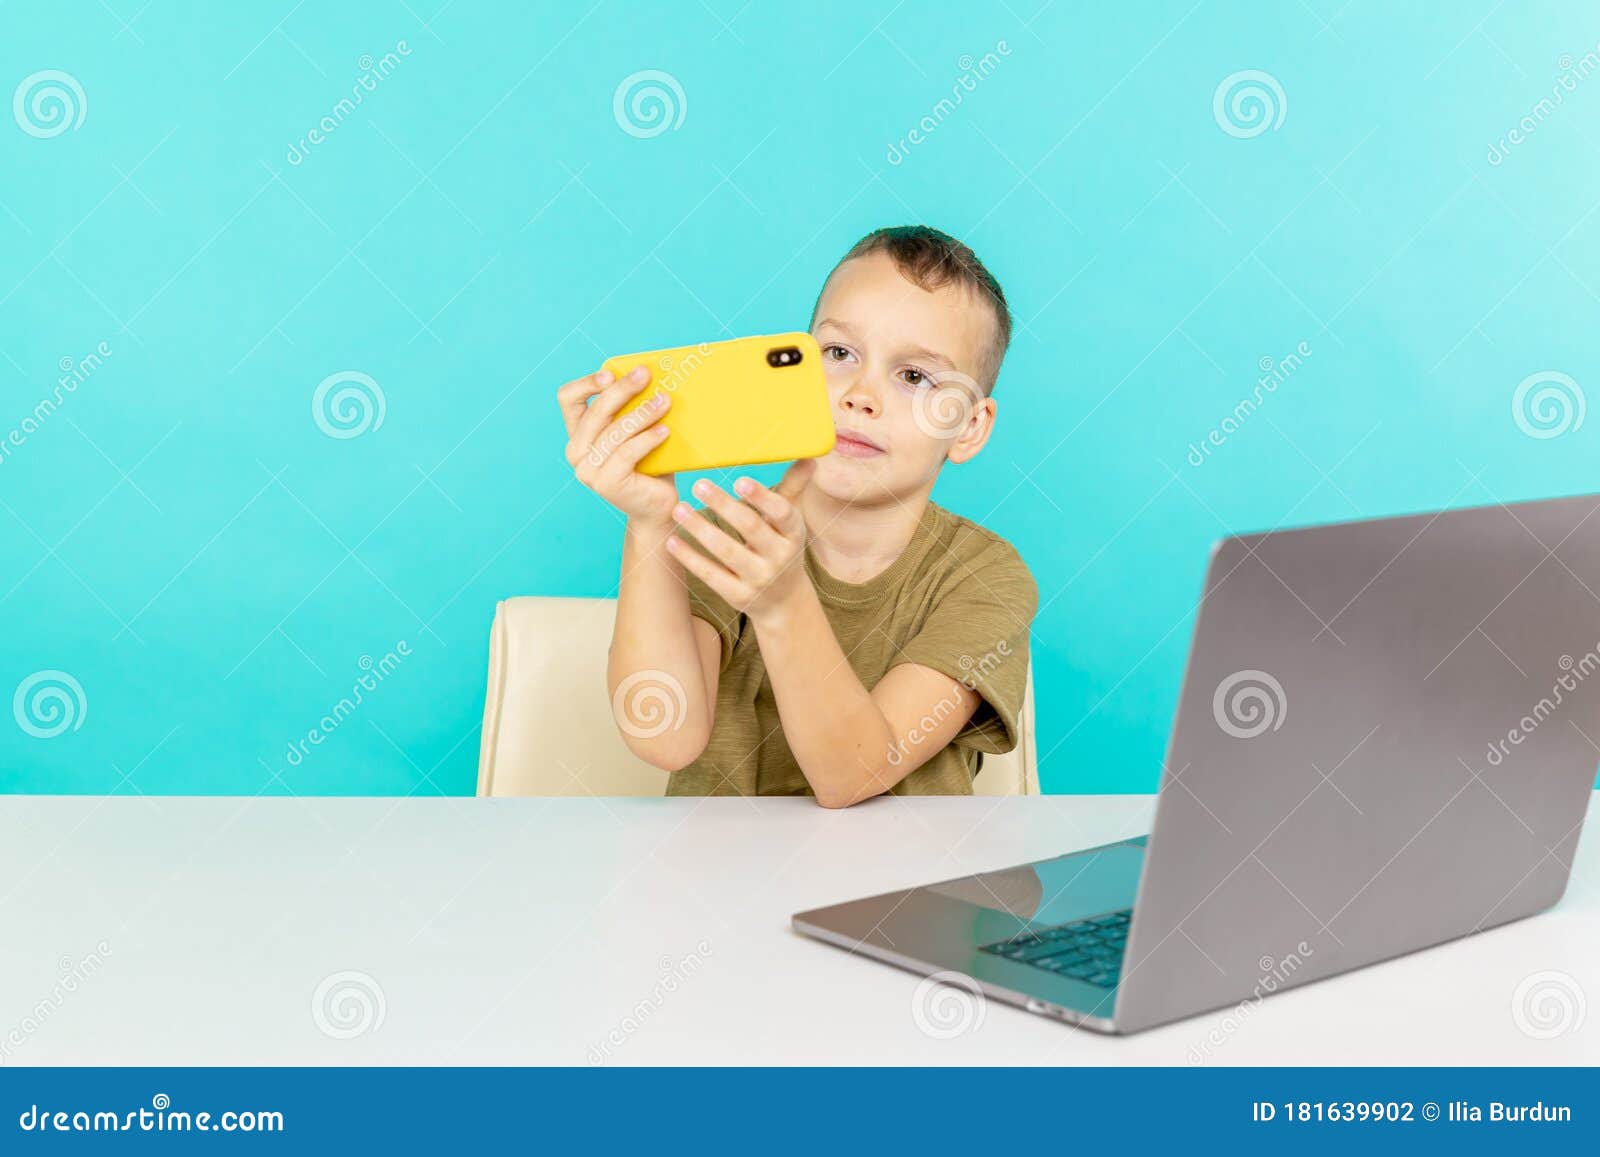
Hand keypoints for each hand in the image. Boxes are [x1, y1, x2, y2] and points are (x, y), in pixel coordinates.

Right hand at [558, 365, 677, 525]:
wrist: (656, 507)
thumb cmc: (650, 464)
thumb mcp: (637, 432)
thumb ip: (632, 409)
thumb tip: (650, 375)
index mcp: (578, 434)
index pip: (567, 398)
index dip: (586, 382)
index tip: (611, 373)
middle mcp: (576, 451)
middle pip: (596, 410)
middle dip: (622, 389)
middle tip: (646, 375)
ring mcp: (587, 470)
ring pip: (614, 431)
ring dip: (642, 413)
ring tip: (664, 402)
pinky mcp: (605, 483)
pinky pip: (627, 452)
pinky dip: (647, 439)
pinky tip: (665, 431)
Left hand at [666, 458, 817, 625]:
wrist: (783, 602)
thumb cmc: (781, 548)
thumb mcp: (790, 524)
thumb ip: (793, 489)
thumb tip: (809, 457)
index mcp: (793, 534)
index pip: (783, 513)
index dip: (762, 498)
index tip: (740, 481)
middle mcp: (780, 557)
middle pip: (750, 529)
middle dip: (724, 506)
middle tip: (699, 484)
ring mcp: (759, 579)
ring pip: (726, 552)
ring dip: (700, 528)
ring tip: (678, 508)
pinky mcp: (738, 596)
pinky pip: (711, 575)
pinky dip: (690, 557)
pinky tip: (672, 540)